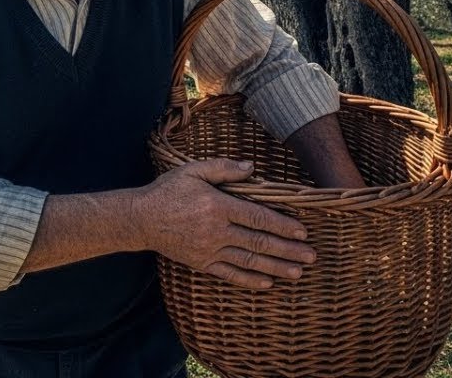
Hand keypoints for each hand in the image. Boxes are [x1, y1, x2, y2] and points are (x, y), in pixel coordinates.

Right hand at [133, 159, 314, 288]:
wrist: (140, 219)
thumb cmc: (167, 191)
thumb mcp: (193, 170)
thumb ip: (223, 168)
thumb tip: (251, 168)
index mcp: (217, 206)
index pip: (257, 217)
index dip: (282, 225)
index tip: (302, 231)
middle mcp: (216, 231)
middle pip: (259, 242)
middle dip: (288, 250)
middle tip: (311, 255)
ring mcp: (209, 250)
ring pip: (249, 261)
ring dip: (276, 268)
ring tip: (298, 272)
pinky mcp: (201, 263)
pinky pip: (230, 274)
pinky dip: (250, 280)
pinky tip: (267, 283)